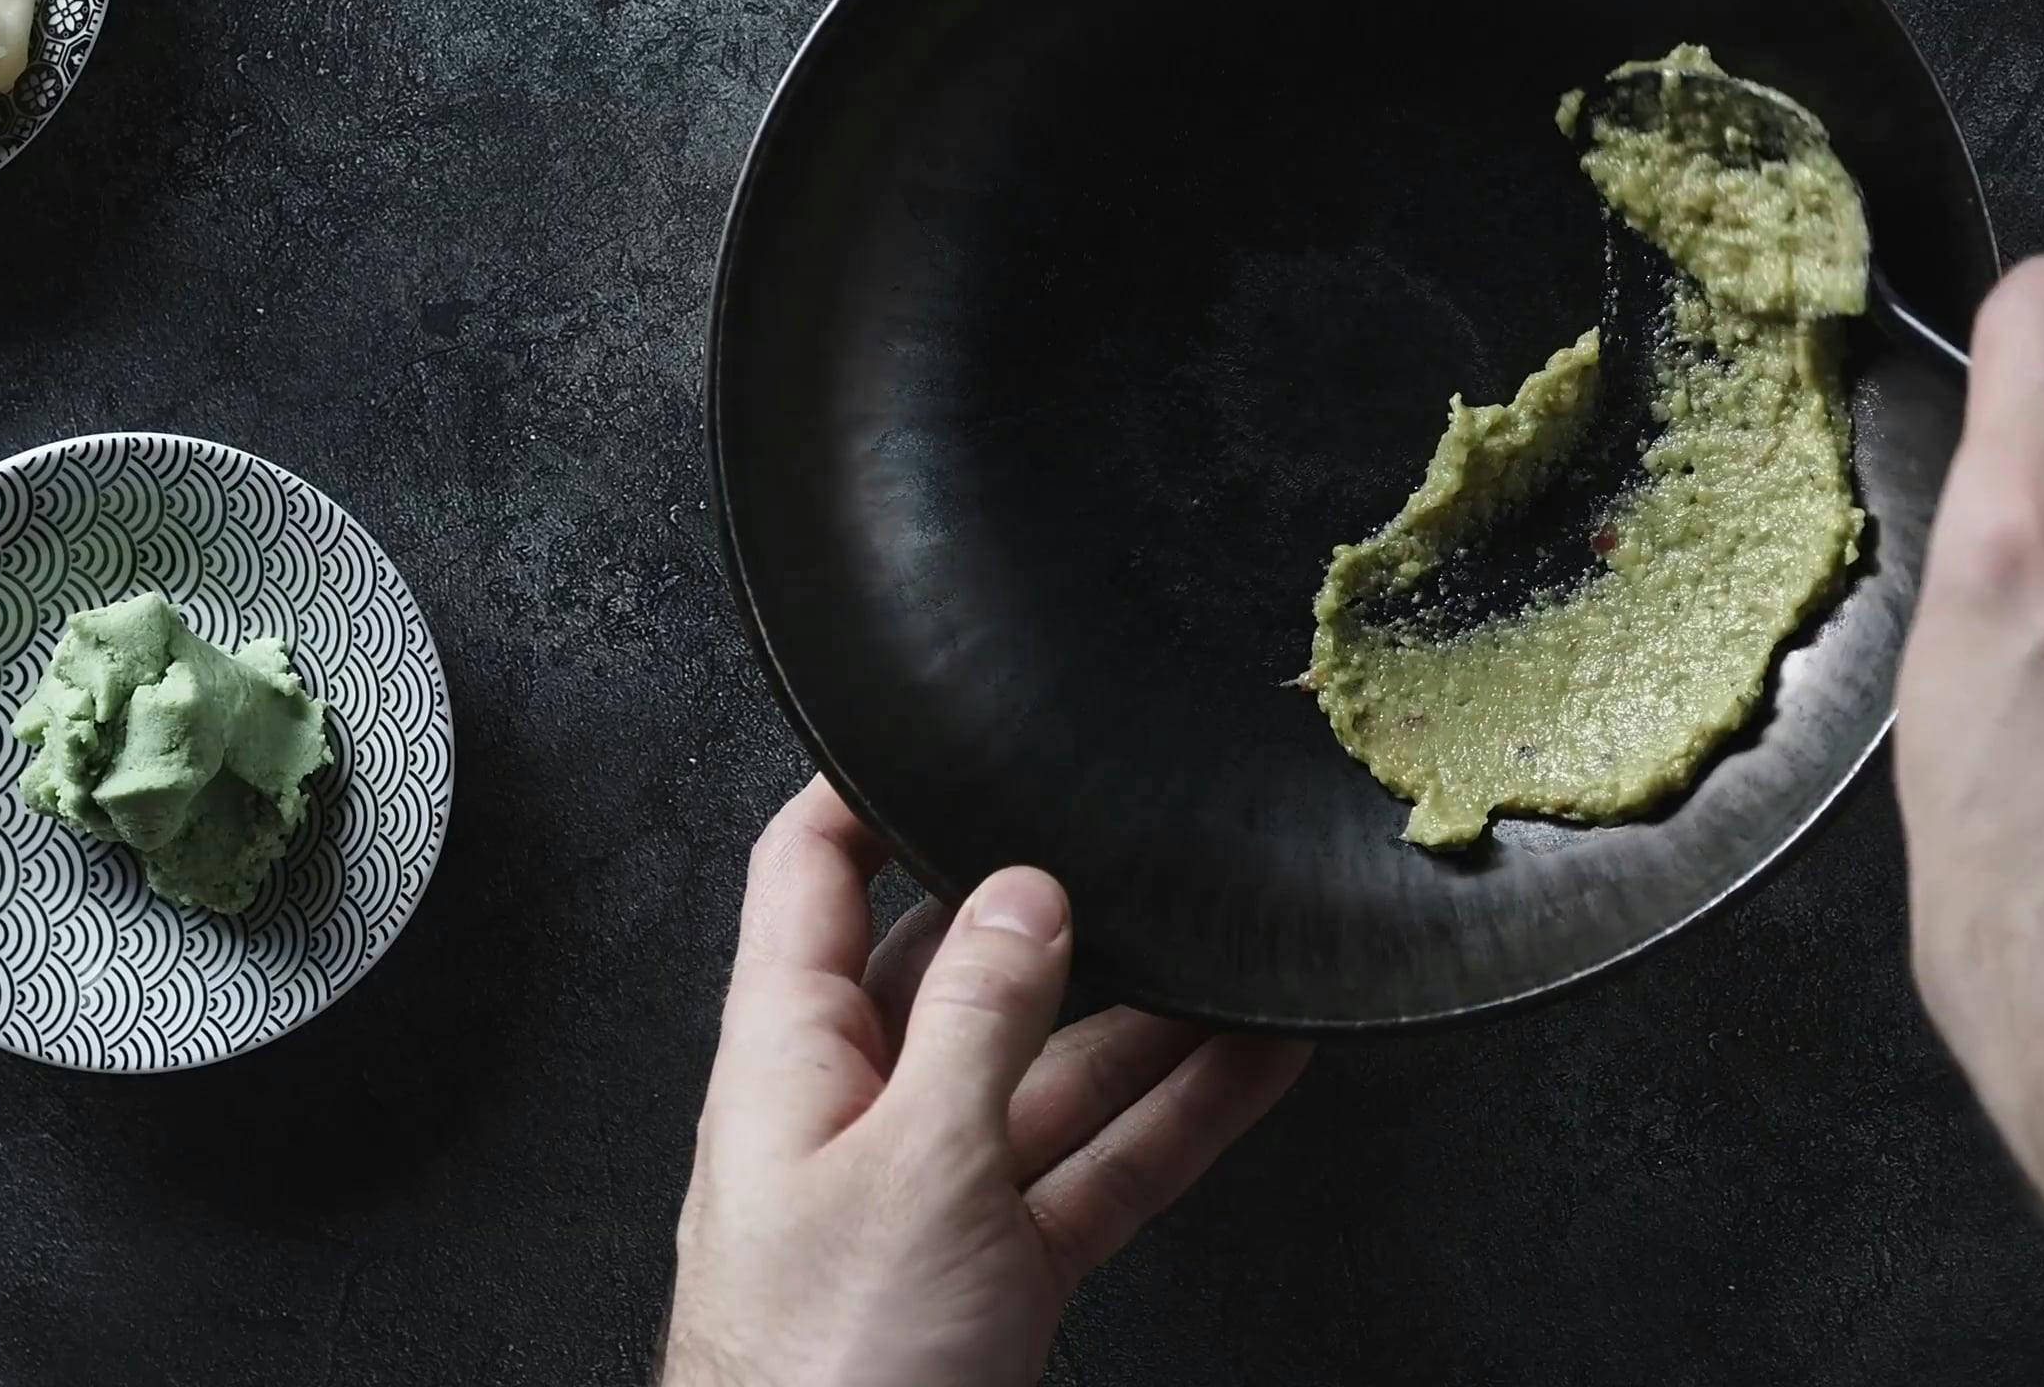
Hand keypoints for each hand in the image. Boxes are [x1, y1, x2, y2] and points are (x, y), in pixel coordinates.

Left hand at [663, 779, 1312, 1386]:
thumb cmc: (826, 1371)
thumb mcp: (913, 1160)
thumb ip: (976, 1015)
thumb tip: (1021, 890)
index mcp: (787, 1056)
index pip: (806, 875)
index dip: (864, 789)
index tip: (941, 721)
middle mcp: (854, 1109)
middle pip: (950, 965)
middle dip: (1044, 903)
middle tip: (1133, 833)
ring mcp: (930, 1194)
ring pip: (1047, 1067)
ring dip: (1144, 1012)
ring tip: (1236, 940)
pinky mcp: (997, 1272)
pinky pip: (1097, 1165)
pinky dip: (1176, 1116)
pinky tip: (1257, 1064)